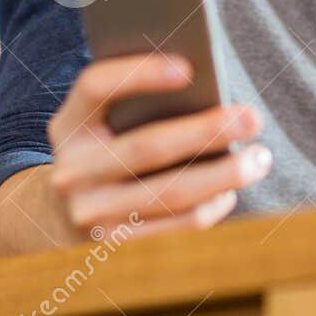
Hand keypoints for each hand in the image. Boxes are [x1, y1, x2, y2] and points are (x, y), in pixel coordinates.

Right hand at [46, 53, 271, 240]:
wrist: (56, 218)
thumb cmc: (101, 151)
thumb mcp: (100, 123)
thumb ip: (134, 103)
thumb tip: (206, 91)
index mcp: (67, 125)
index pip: (95, 86)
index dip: (140, 74)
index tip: (189, 67)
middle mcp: (71, 171)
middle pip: (147, 147)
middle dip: (206, 131)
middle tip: (252, 117)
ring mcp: (89, 215)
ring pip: (169, 194)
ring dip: (223, 176)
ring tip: (260, 157)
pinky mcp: (114, 249)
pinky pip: (175, 228)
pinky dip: (210, 207)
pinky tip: (231, 190)